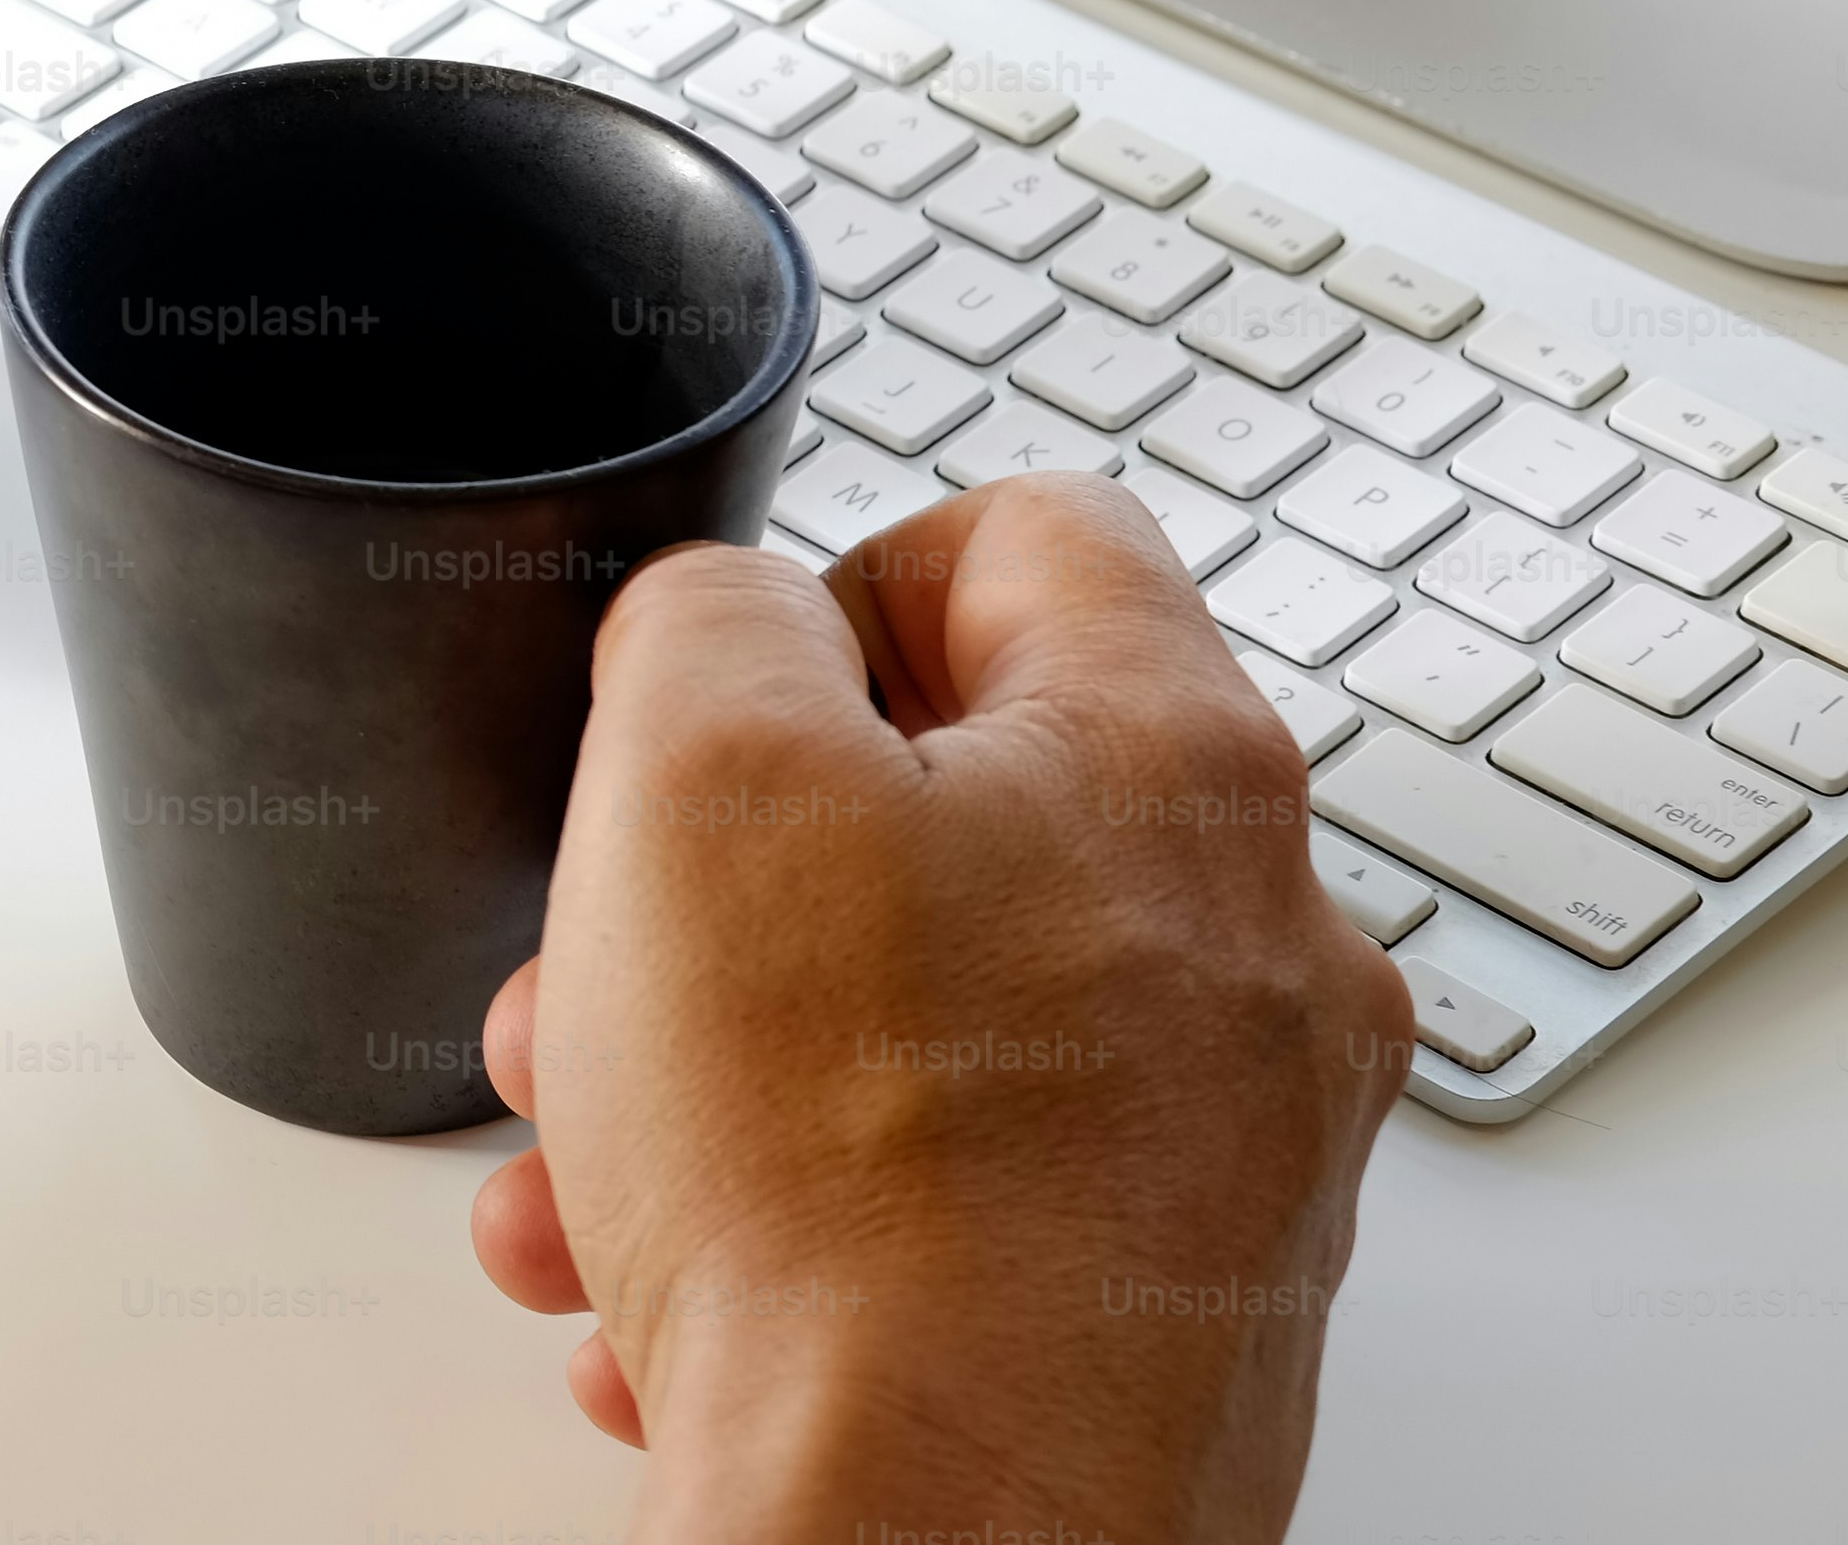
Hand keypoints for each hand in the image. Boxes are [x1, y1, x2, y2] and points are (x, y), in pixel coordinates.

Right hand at [466, 476, 1409, 1542]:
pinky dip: (801, 1222)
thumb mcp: (690, 771)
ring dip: (722, 1066)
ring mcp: (1235, 1146)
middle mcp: (1256, 945)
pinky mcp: (1176, 1310)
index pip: (1028, 537)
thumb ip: (710, 616)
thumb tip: (735, 623)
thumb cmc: (845, 1190)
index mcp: (1177, 760)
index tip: (736, 693)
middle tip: (613, 954)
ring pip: (927, 1026)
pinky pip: (957, 1203)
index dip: (842, 583)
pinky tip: (673, 1288)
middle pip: (958, 810)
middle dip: (728, 882)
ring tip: (591, 1160)